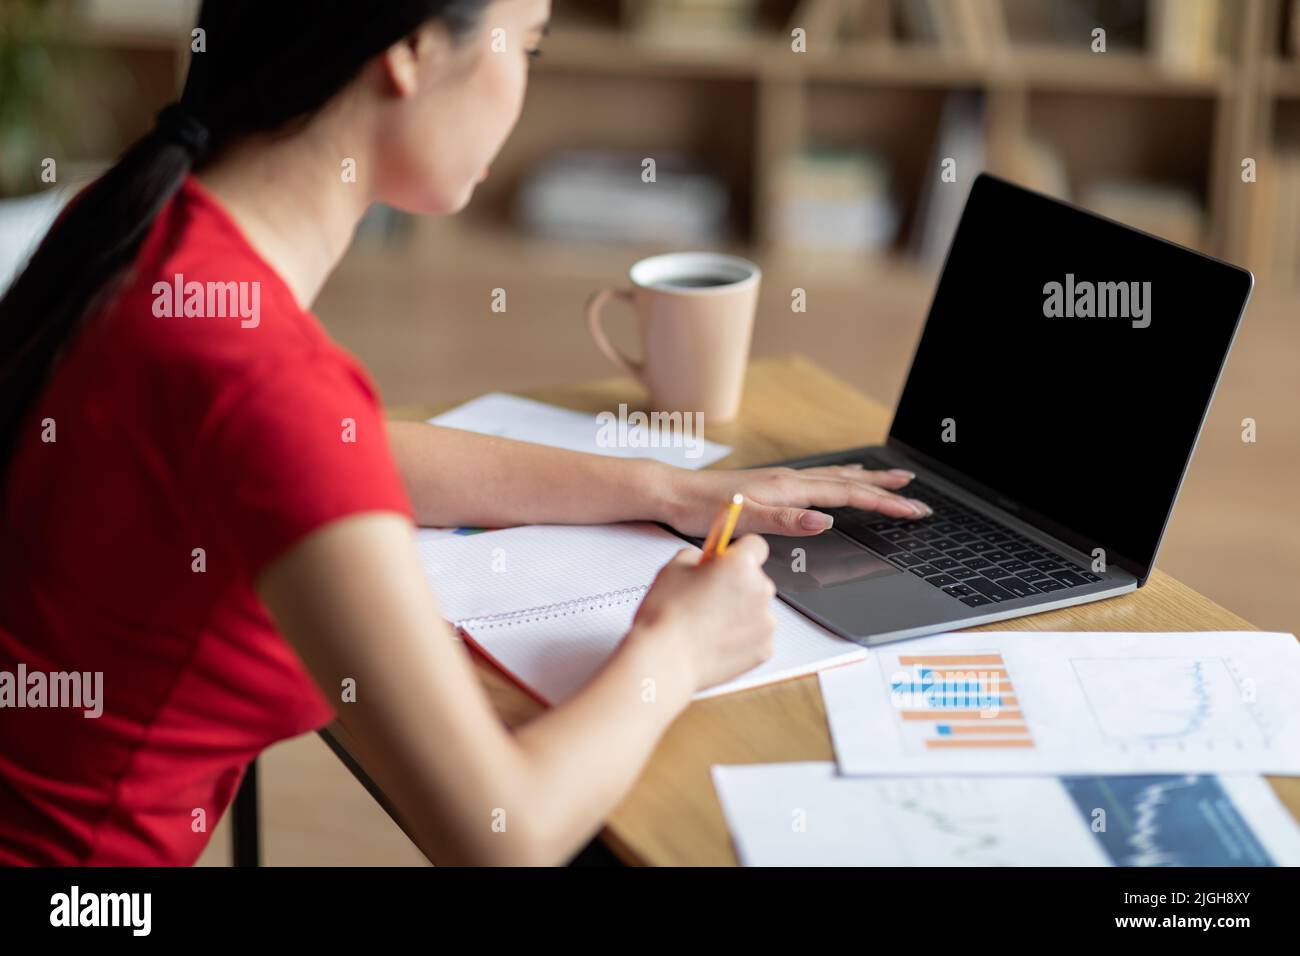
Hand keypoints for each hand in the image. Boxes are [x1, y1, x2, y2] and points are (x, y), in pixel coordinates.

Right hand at [629, 534, 775, 691]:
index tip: (728, 562)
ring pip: (755, 609)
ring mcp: (766, 622)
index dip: (739, 553)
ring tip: (707, 626)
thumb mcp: (674, 567)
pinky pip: (756, 635)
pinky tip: (715, 642)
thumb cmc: (666, 614)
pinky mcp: (764, 649)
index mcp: (741, 565)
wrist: (664, 659)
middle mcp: (761, 590)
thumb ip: (698, 556)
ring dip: (739, 612)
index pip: (755, 545)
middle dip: (736, 586)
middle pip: (755, 580)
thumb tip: (709, 560)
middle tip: (707, 599)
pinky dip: (741, 638)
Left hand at [659, 463, 931, 537]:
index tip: (913, 509)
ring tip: (896, 477)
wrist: (673, 492)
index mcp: (789, 489)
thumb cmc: (702, 508)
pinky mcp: (774, 485)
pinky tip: (845, 477)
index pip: (848, 495)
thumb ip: (784, 521)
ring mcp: (783, 481)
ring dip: (870, 479)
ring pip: (838, 477)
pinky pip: (821, 478)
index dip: (883, 503)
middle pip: (850, 482)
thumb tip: (823, 521)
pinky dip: (843, 477)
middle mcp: (790, 480)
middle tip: (919, 495)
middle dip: (887, 490)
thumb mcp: (744, 518)